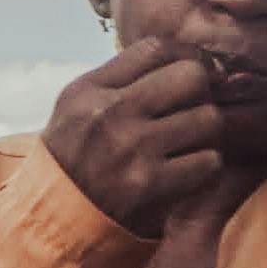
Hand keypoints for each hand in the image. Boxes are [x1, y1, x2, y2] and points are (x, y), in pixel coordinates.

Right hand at [44, 42, 226, 235]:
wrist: (57, 219)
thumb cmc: (77, 155)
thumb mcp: (79, 107)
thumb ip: (122, 78)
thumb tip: (189, 58)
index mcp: (90, 90)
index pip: (155, 48)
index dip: (186, 55)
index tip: (197, 69)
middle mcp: (110, 114)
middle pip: (191, 77)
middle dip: (202, 91)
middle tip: (194, 107)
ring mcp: (132, 150)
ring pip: (208, 119)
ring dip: (206, 133)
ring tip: (188, 142)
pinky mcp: (150, 185)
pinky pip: (209, 161)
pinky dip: (204, 165)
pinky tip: (186, 169)